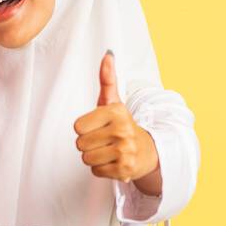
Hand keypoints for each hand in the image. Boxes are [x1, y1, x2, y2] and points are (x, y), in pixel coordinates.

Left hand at [73, 50, 160, 193]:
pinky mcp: (124, 170)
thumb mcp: (114, 102)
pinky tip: (113, 162)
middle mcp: (122, 130)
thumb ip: (107, 80)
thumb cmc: (123, 125)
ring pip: (86, 159)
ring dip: (94, 157)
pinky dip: (101, 169)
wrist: (147, 151)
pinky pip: (95, 171)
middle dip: (88, 144)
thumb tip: (108, 54)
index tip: (99, 127)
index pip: (77, 126)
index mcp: (116, 112)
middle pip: (80, 144)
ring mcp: (124, 151)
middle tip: (104, 141)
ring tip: (108, 151)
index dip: (84, 128)